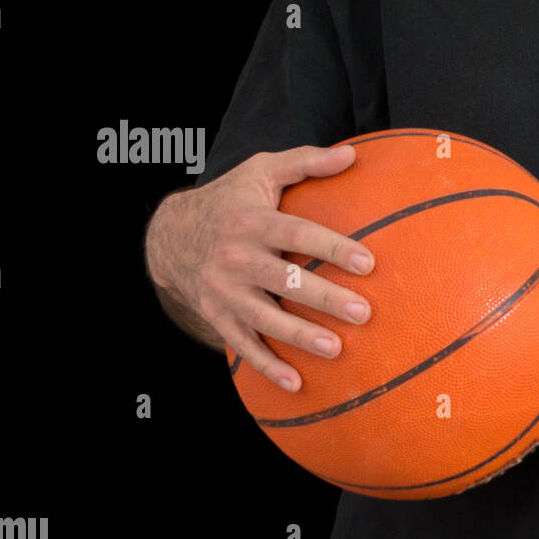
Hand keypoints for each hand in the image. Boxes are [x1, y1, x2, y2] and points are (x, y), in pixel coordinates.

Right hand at [145, 144, 374, 391]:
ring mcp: (224, 291)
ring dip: (300, 336)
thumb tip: (352, 155)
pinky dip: (267, 366)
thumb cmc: (232, 199)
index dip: (331, 247)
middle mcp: (236, 257)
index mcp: (252, 221)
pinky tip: (296, 383)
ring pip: (265, 318)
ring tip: (336, 349)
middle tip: (363, 313)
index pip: (296, 233)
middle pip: (284, 280)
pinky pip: (243, 345)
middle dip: (324, 298)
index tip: (367, 262)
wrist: (170, 235)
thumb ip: (305, 162)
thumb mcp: (260, 170)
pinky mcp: (218, 315)